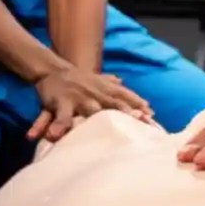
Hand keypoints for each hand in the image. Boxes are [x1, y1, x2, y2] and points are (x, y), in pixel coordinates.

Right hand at [28, 69, 153, 141]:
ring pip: (91, 110)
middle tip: (141, 123)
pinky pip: (61, 117)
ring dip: (100, 119)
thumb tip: (144, 101)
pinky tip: (56, 136)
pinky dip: (59, 126)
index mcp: (106, 88)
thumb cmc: (81, 80)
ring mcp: (79, 98)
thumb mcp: (102, 81)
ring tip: (109, 129)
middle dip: (128, 113)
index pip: (126, 96)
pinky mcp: (61, 103)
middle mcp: (96, 93)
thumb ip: (122, 92)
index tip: (151, 115)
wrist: (52, 70)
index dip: (139, 105)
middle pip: (115, 104)